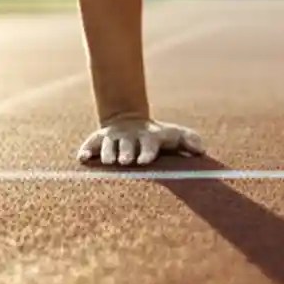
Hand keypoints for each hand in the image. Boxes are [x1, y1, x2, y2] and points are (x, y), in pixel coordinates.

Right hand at [76, 118, 204, 165]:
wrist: (130, 121)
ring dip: (107, 153)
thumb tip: (202, 150)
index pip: (149, 144)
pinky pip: (90, 143)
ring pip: (108, 145)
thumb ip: (189, 140)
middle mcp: (129, 136)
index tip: (145, 161)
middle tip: (126, 162)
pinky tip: (82, 158)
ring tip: (108, 162)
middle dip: (126, 152)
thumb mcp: (174, 135)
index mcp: (148, 137)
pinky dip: (86, 150)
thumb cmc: (158, 136)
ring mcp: (113, 137)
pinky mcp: (98, 139)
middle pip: (127, 145)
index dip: (147, 152)